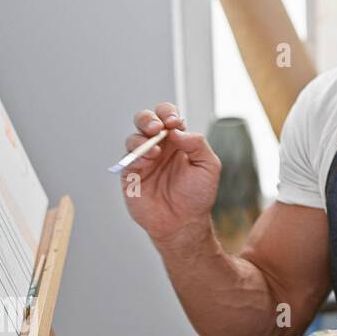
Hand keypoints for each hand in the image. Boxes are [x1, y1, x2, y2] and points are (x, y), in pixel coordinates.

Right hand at [118, 103, 220, 246]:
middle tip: (157, 127)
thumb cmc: (198, 195)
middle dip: (148, 118)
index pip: (168, 116)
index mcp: (178, 140)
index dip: (167, 113)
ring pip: (133, 137)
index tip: (174, 122)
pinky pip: (128, 158)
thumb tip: (176, 130)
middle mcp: (159, 146)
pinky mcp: (131, 175)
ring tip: (155, 151)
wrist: (184, 222)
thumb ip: (197, 144)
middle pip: (145, 120)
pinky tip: (149, 160)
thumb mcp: (208, 166)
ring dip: (142, 138)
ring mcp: (144, 160)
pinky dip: (136, 155)